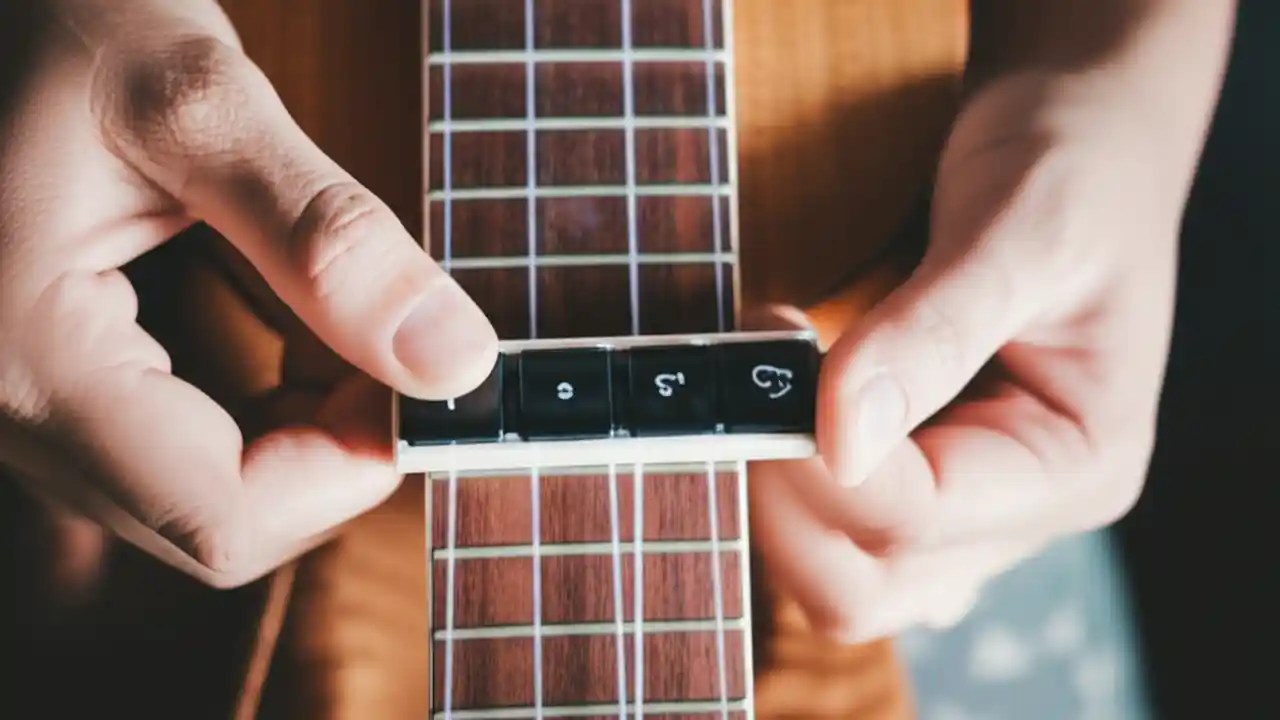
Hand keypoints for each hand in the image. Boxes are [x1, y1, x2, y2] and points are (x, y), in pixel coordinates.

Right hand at [0, 0, 496, 587]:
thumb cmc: (55, 19)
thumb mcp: (197, 100)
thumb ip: (324, 235)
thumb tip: (452, 358)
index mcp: (27, 354)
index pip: (220, 515)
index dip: (348, 471)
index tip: (422, 385)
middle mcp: (10, 408)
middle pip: (214, 521)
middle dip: (333, 448)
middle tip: (395, 343)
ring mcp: (26, 406)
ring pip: (202, 495)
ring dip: (306, 430)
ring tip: (350, 325)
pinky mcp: (56, 384)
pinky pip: (178, 450)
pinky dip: (266, 411)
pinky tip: (301, 332)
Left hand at [751, 58, 1223, 641]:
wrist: (1078, 134)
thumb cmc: (1071, 169)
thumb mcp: (1018, 235)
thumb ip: (930, 337)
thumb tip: (838, 443)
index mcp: (1075, 465)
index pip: (915, 517)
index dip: (816, 454)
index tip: (768, 342)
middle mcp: (1023, 509)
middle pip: (867, 587)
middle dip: (784, 501)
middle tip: (748, 382)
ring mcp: (966, 506)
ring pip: (839, 576)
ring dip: (775, 497)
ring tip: (762, 381)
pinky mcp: (920, 480)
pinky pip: (832, 533)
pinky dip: (785, 486)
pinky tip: (779, 403)